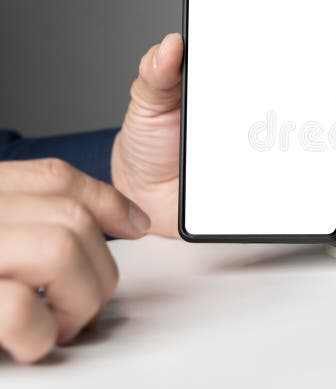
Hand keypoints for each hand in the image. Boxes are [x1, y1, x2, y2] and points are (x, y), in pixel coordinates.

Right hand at [0, 159, 147, 362]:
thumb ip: (29, 217)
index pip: (54, 177)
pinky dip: (42, 333)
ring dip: (78, 300)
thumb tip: (123, 221)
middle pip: (71, 219)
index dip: (107, 200)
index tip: (132, 224)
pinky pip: (19, 310)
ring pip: (59, 251)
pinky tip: (32, 343)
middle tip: (83, 303)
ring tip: (60, 326)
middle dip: (99, 269)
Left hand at [112, 31, 335, 236]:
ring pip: (335, 122)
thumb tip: (171, 44)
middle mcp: (276, 106)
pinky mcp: (291, 178)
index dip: (320, 38)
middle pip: (326, 85)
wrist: (147, 194)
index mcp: (249, 79)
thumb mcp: (150, 99)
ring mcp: (287, 142)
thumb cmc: (153, 141)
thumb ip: (156, 72)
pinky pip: (327, 166)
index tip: (333, 33)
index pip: (293, 52)